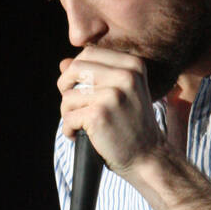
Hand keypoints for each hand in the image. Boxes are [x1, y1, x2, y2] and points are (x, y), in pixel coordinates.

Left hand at [57, 45, 162, 175]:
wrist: (148, 156)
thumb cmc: (132, 125)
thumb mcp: (123, 93)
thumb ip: (96, 75)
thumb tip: (62, 62)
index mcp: (133, 65)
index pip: (89, 53)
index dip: (75, 70)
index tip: (77, 89)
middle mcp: (125, 76)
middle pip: (75, 69)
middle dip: (65, 87)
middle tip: (71, 106)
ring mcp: (112, 95)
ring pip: (68, 96)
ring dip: (67, 113)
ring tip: (80, 125)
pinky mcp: (99, 114)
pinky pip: (68, 117)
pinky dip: (69, 130)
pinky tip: (79, 136)